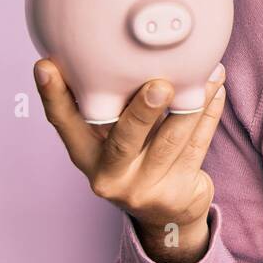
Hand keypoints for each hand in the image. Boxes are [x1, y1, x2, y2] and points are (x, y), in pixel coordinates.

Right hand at [33, 59, 227, 262]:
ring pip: (172, 141)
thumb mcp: (114, 140)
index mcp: (86, 156)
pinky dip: (209, 114)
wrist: (168, 214)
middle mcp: (109, 175)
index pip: (64, 124)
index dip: (53, 95)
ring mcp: (144, 187)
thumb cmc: (138, 159)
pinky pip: (198, 146)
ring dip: (192, 103)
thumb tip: (122, 48)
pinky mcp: (177, 192)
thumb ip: (113, 105)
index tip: (45, 65)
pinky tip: (216, 89)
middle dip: (142, 111)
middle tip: (159, 86)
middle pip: (124, 139)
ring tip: (207, 72)